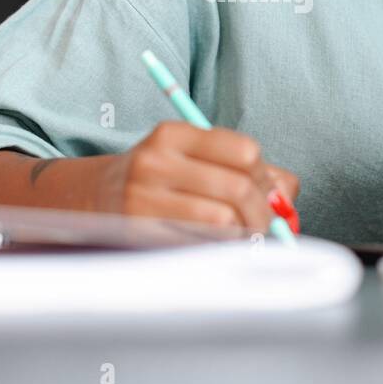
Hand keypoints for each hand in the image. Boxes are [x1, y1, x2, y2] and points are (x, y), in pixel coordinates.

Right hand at [106, 121, 300, 231]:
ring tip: (241, 235)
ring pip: (222, 221)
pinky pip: (199, 245)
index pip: (244, 151)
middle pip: (238, 187)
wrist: (97, 197)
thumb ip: (247, 169)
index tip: (266, 191)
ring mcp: (144, 198)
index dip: (265, 176)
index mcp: (173, 134)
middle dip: (262, 212)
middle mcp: (155, 161)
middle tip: (264, 224)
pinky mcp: (140, 232)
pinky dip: (219, 249)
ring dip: (243, 234)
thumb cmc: (162, 178)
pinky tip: (217, 245)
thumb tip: (285, 197)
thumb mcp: (195, 157)